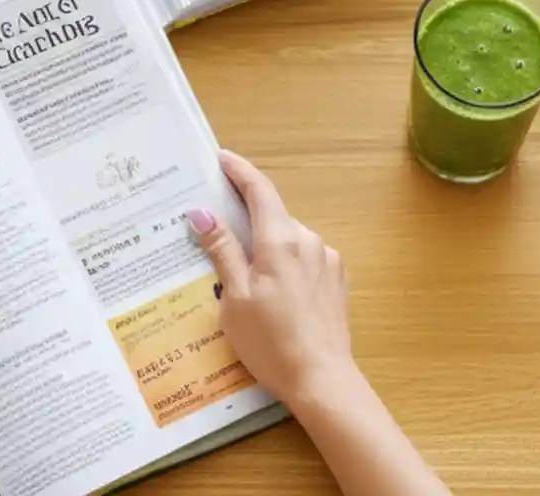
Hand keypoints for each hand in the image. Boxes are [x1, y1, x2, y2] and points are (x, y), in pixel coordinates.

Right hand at [187, 150, 354, 406]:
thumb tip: (202, 213)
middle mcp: (309, 241)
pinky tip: (272, 293)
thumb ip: (222, 250)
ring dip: (265, 246)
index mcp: (280, 241)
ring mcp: (328, 260)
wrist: (323, 380)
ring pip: (288, 239)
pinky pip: (304, 258)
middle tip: (217, 233)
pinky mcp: (337, 280)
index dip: (239, 171)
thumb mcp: (234, 297)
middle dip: (246, 219)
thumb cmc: (271, 342)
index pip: (259, 190)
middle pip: (272, 216)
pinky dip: (283, 263)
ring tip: (242, 278)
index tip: (222, 159)